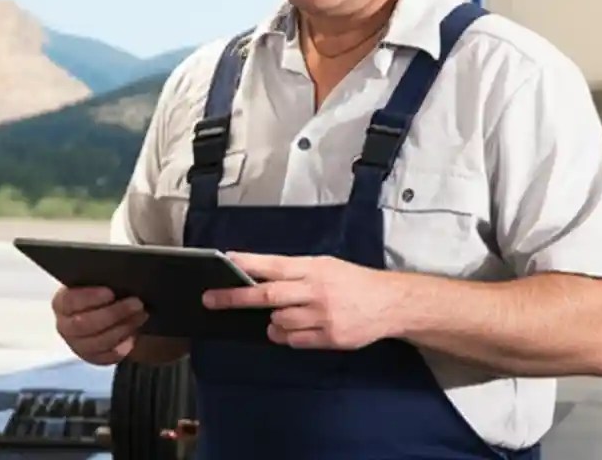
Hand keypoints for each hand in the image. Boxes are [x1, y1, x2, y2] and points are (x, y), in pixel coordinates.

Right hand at [52, 286, 147, 365]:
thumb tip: (117, 278)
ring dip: (122, 328)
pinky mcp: (92, 358)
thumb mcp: (99, 283)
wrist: (111, 313)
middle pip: (83, 324)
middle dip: (112, 314)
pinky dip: (121, 347)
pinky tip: (133, 336)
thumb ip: (102, 281)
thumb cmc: (104, 293)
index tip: (110, 292)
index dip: (89, 298)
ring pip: (97, 342)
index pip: (69, 301)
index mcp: (62, 303)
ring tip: (140, 316)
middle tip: (136, 303)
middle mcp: (65, 326)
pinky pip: (106, 357)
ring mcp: (77, 345)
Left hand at [202, 253, 400, 349]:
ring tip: (283, 314)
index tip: (224, 262)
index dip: (247, 264)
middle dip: (235, 297)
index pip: (273, 265)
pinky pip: (294, 340)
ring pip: (278, 321)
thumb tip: (256, 275)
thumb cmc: (352, 281)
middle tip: (211, 299)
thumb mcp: (324, 265)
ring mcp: (322, 316)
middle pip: (267, 295)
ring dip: (271, 320)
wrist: (390, 303)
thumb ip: (294, 271)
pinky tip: (293, 328)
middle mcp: (315, 290)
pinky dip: (286, 336)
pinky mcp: (330, 337)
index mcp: (313, 268)